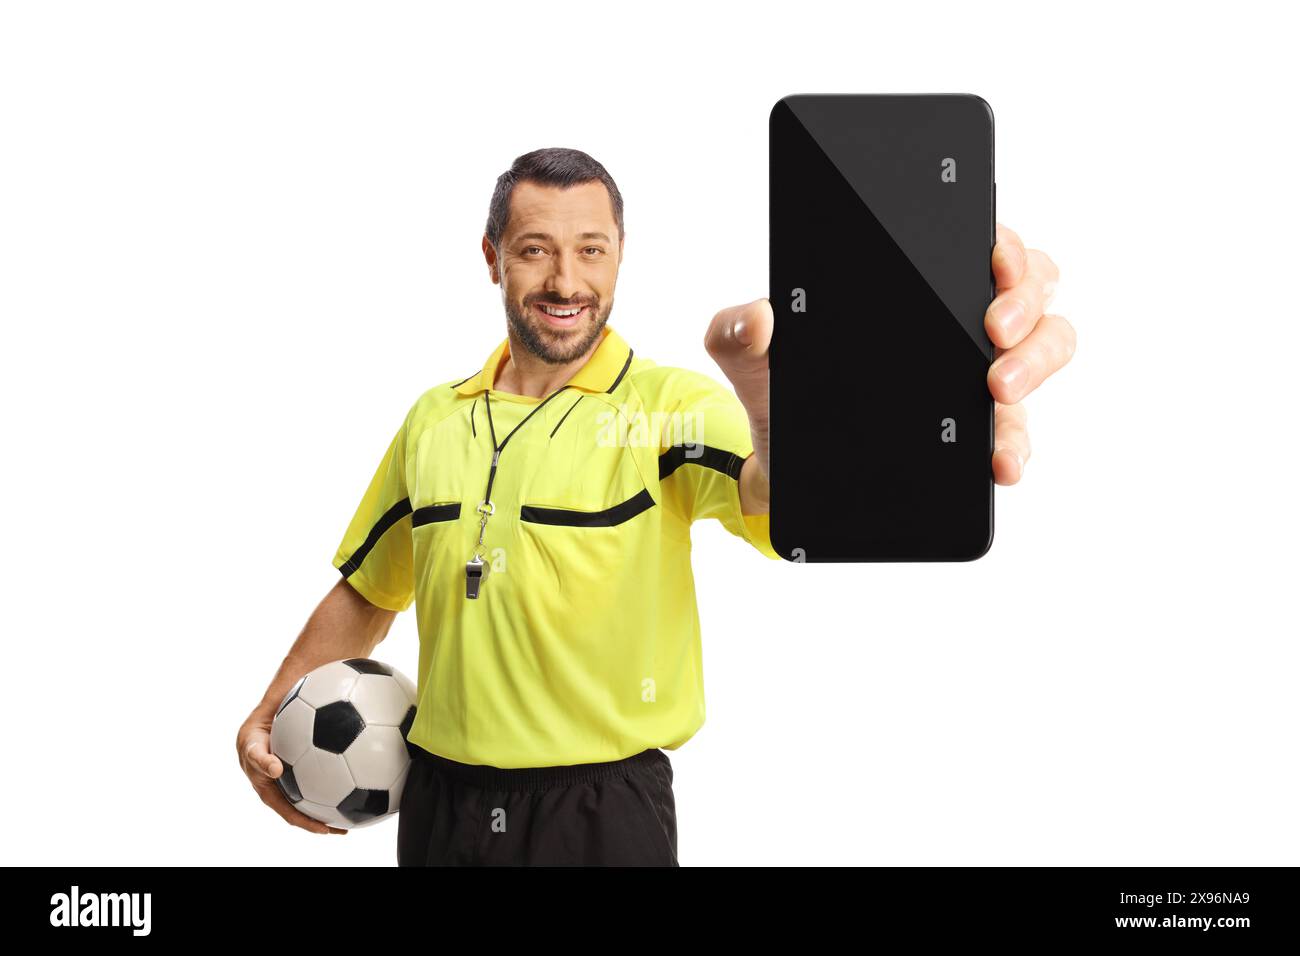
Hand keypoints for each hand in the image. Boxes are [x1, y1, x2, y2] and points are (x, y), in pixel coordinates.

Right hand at [237, 711, 347, 834]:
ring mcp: (294, 782)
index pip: (290, 814)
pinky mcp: (303, 771)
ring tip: (355, 808)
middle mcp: (285, 791)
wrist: (257, 727)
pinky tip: (353, 773)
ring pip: (316, 796)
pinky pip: (320, 777)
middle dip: (324, 822)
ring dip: (334, 804)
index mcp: (272, 794)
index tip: (325, 830)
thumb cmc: (253, 740)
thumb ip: (261, 759)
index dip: (307, 823)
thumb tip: (275, 770)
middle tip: (345, 829)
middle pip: (306, 811)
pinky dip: (336, 778)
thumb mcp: (252, 749)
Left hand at [707, 221, 1074, 487]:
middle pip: (1033, 293)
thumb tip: (759, 318)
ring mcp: (975, 377)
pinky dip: (1015, 446)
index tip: (993, 257)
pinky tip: (1001, 460)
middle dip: (1026, 305)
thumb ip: (736, 329)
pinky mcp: (974, 433)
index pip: (983, 244)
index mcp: (916, 283)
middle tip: (994, 330)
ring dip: (1034, 366)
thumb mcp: (746, 352)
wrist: (778, 462)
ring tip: (999, 392)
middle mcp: (959, 323)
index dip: (1005, 244)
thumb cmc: (777, 387)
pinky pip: (1015, 434)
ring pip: (1042, 353)